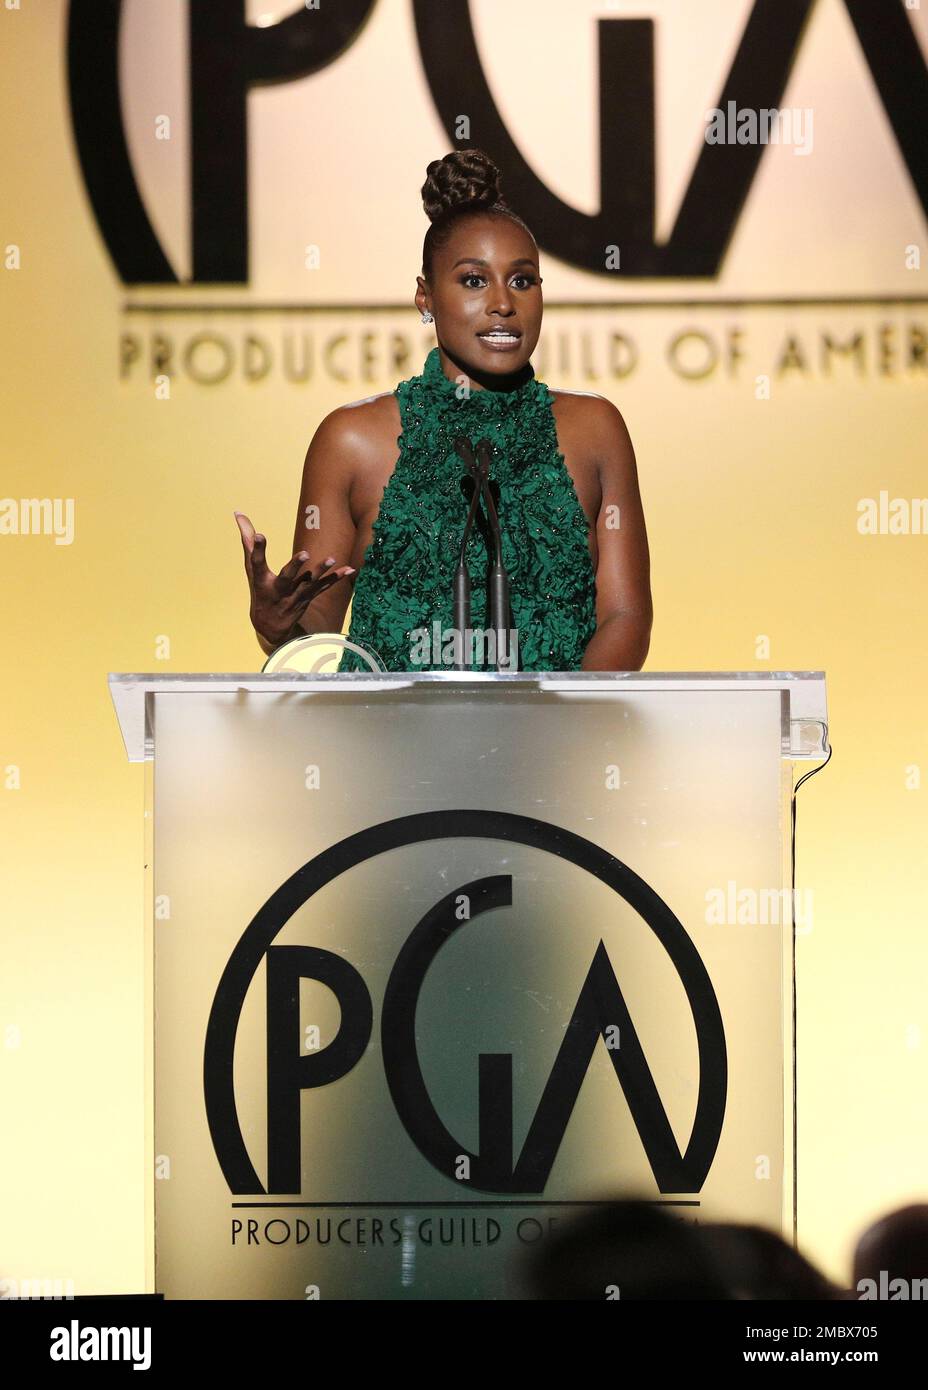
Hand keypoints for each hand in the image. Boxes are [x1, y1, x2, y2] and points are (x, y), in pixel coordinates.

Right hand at [234, 511, 354, 648]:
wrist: (270, 626)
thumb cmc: (260, 591)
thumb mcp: (251, 569)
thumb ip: (248, 542)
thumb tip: (238, 512)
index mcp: (262, 581)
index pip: (257, 564)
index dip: (258, 549)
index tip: (259, 535)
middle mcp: (279, 590)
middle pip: (287, 577)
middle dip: (295, 566)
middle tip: (304, 553)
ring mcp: (295, 596)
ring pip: (310, 583)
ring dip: (321, 571)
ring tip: (332, 559)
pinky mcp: (309, 598)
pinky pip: (324, 588)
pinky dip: (336, 579)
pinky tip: (350, 569)